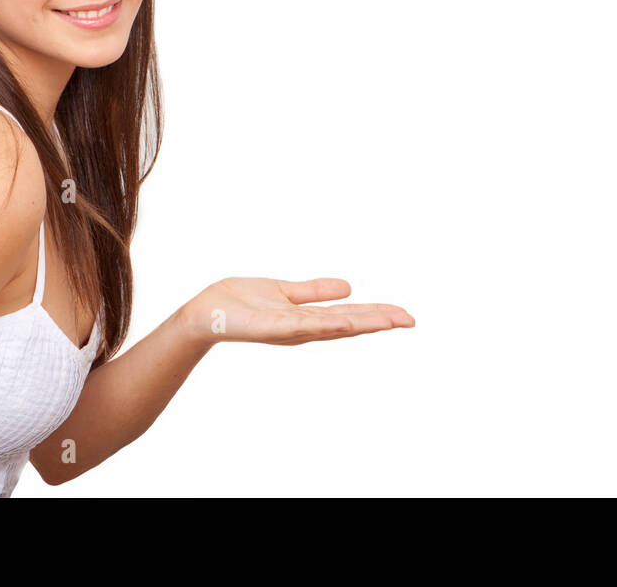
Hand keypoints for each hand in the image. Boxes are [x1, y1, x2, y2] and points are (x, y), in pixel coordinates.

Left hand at [181, 277, 413, 346]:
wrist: (205, 312)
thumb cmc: (240, 303)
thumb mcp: (286, 292)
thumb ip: (314, 292)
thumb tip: (349, 287)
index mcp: (308, 319)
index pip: (351, 316)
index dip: (378, 315)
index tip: (406, 316)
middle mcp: (303, 328)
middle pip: (349, 324)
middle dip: (379, 321)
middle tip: (411, 320)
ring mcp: (288, 329)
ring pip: (332, 326)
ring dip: (361, 322)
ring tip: (389, 320)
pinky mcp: (271, 326)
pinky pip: (301, 324)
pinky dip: (324, 323)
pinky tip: (344, 319)